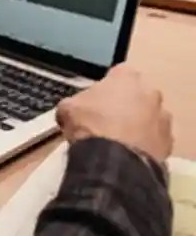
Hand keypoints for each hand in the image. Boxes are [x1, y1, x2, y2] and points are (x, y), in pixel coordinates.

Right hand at [56, 65, 172, 163]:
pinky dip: (144, 143)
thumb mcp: (68, 108)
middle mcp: (150, 93)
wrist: (113, 161)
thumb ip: (76, 102)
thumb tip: (73, 110)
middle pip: (137, 95)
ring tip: (118, 139)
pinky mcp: (168, 142)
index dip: (106, 87)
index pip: (117, 73)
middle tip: (107, 119)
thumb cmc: (90, 125)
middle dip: (125, 104)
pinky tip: (127, 152)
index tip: (96, 99)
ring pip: (149, 117)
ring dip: (137, 124)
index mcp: (126, 77)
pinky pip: (154, 139)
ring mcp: (162, 118)